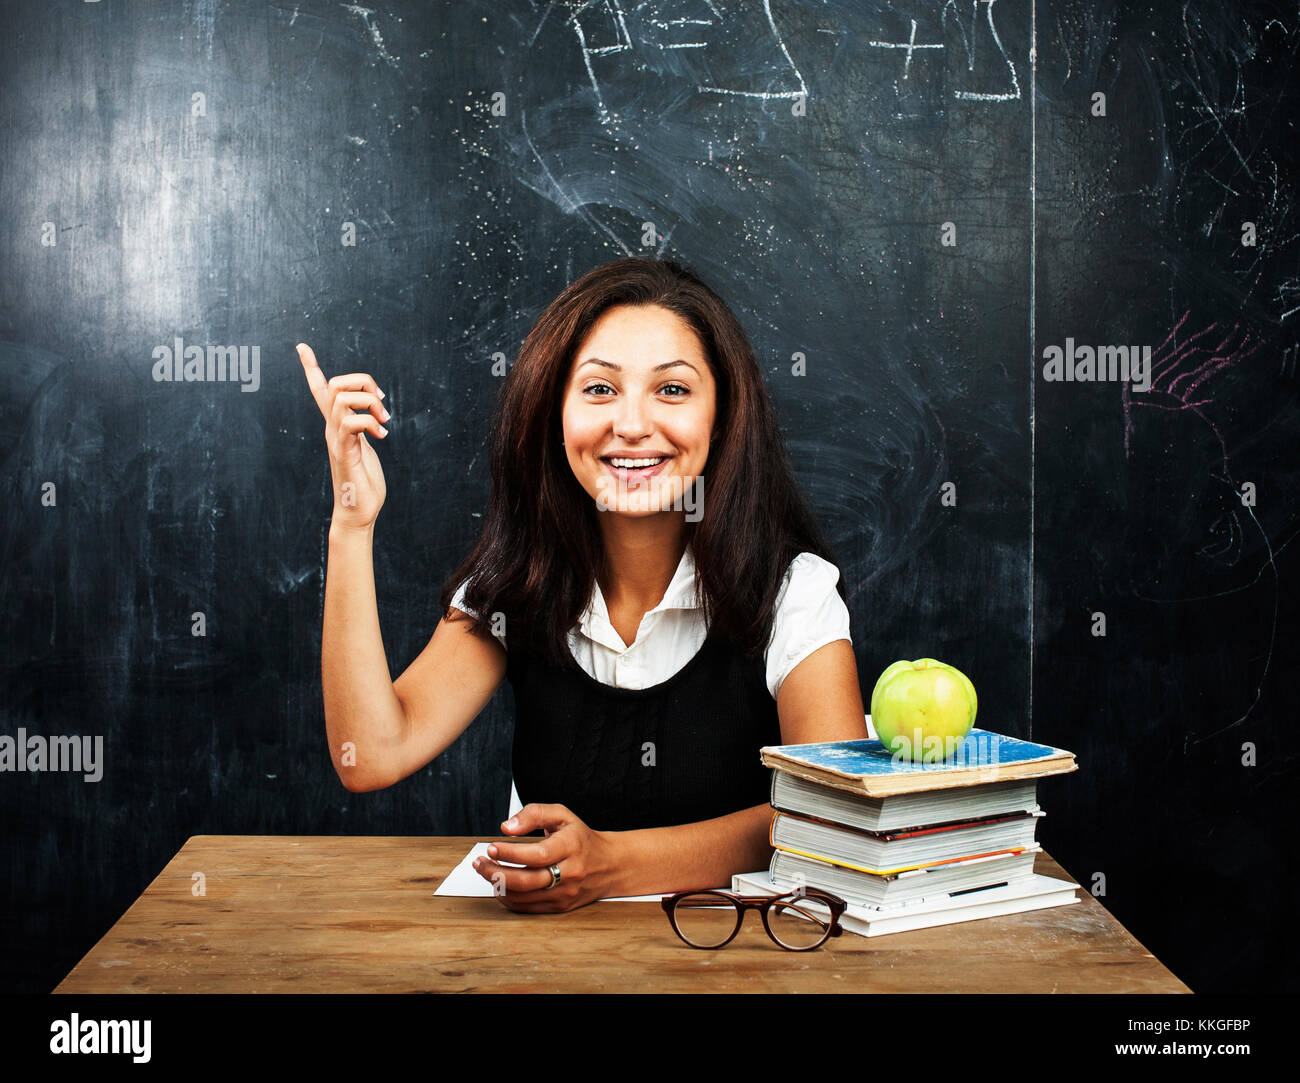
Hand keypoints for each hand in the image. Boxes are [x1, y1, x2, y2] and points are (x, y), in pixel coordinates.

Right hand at [297, 342, 388, 529]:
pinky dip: (371, 422)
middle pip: (334, 385)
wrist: (357, 512)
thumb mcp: (365, 447)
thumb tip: (372, 414)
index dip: (311, 368)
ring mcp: (336, 440)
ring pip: (341, 398)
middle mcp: (332, 429)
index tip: (301, 347)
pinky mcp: (344, 452)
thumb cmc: (363, 482)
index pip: (320, 391)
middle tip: (382, 403)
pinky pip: (351, 423)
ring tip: (384, 420)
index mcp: (337, 425)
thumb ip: (363, 428)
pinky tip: (382, 435)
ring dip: (368, 401)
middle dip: (361, 380)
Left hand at [473, 803, 621, 912]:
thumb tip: (506, 827)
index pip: (537, 854)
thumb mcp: (562, 815)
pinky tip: (499, 885)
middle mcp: (571, 872)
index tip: (491, 848)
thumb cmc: (581, 838)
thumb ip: (534, 814)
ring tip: (485, 871)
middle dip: (497, 873)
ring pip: (525, 897)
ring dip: (498, 886)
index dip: (511, 853)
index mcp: (572, 846)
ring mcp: (566, 893)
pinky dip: (508, 898)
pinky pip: (528, 907)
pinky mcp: (561, 907)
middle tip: (480, 863)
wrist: (609, 865)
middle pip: (527, 880)